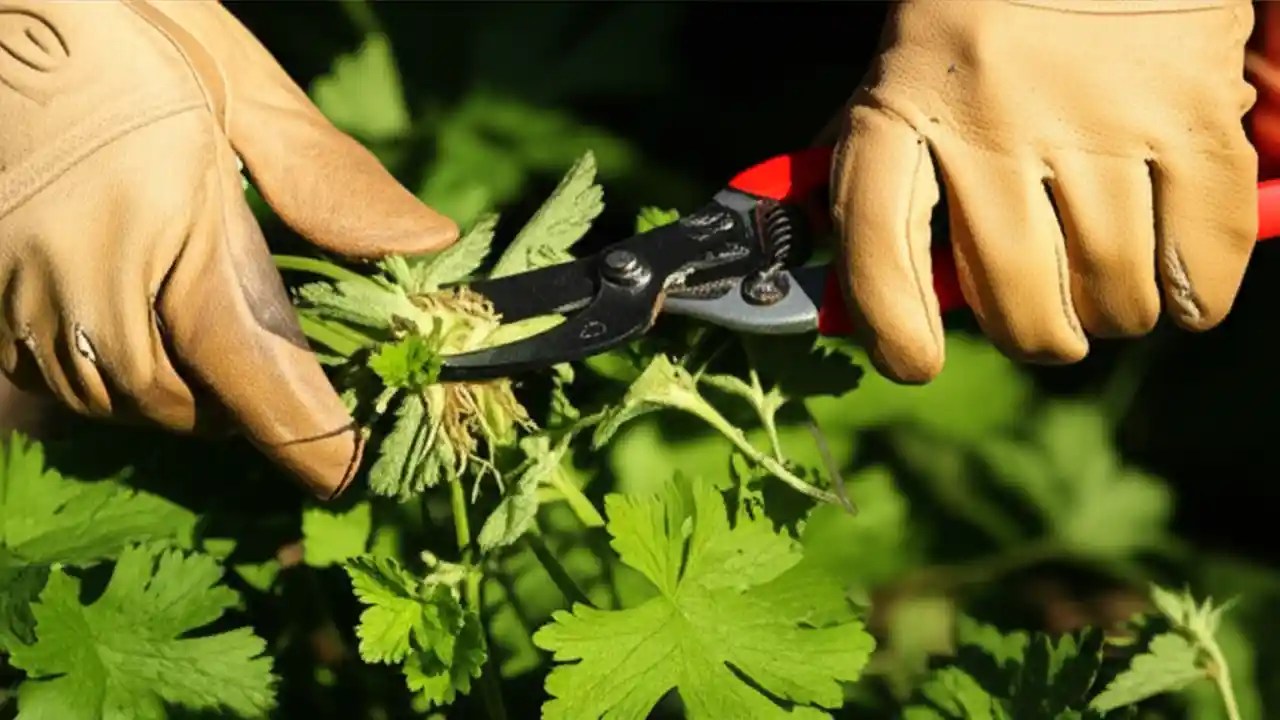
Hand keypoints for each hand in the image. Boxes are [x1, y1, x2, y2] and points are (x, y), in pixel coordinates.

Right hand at [0, 1, 456, 496]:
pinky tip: (127, 322)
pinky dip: (99, 369)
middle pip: (174, 403)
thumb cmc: (108, 11)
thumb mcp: (231, 72)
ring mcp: (11, 293)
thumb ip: (321, 173)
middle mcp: (78, 279)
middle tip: (282, 382)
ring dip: (169, 392)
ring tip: (212, 353)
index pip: (249, 371)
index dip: (304, 433)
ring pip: (105, 397)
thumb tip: (424, 242)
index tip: (343, 469)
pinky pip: (39, 371)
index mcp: (163, 228)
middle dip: (236, 409)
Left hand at [830, 0, 1257, 382]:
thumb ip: (875, 181)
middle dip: (1036, 335)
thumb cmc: (983, 28)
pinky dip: (1193, 296)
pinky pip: (1198, 264)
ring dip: (1112, 311)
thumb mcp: (906, 84)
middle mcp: (992, 114)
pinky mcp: (1191, 114)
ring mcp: (1095, 117)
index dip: (893, 324)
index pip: (877, 245)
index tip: (915, 362)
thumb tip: (841, 300)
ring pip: (1112, 297)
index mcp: (902, 105)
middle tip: (1045, 317)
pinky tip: (1176, 273)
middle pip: (1018, 302)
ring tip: (1107, 268)